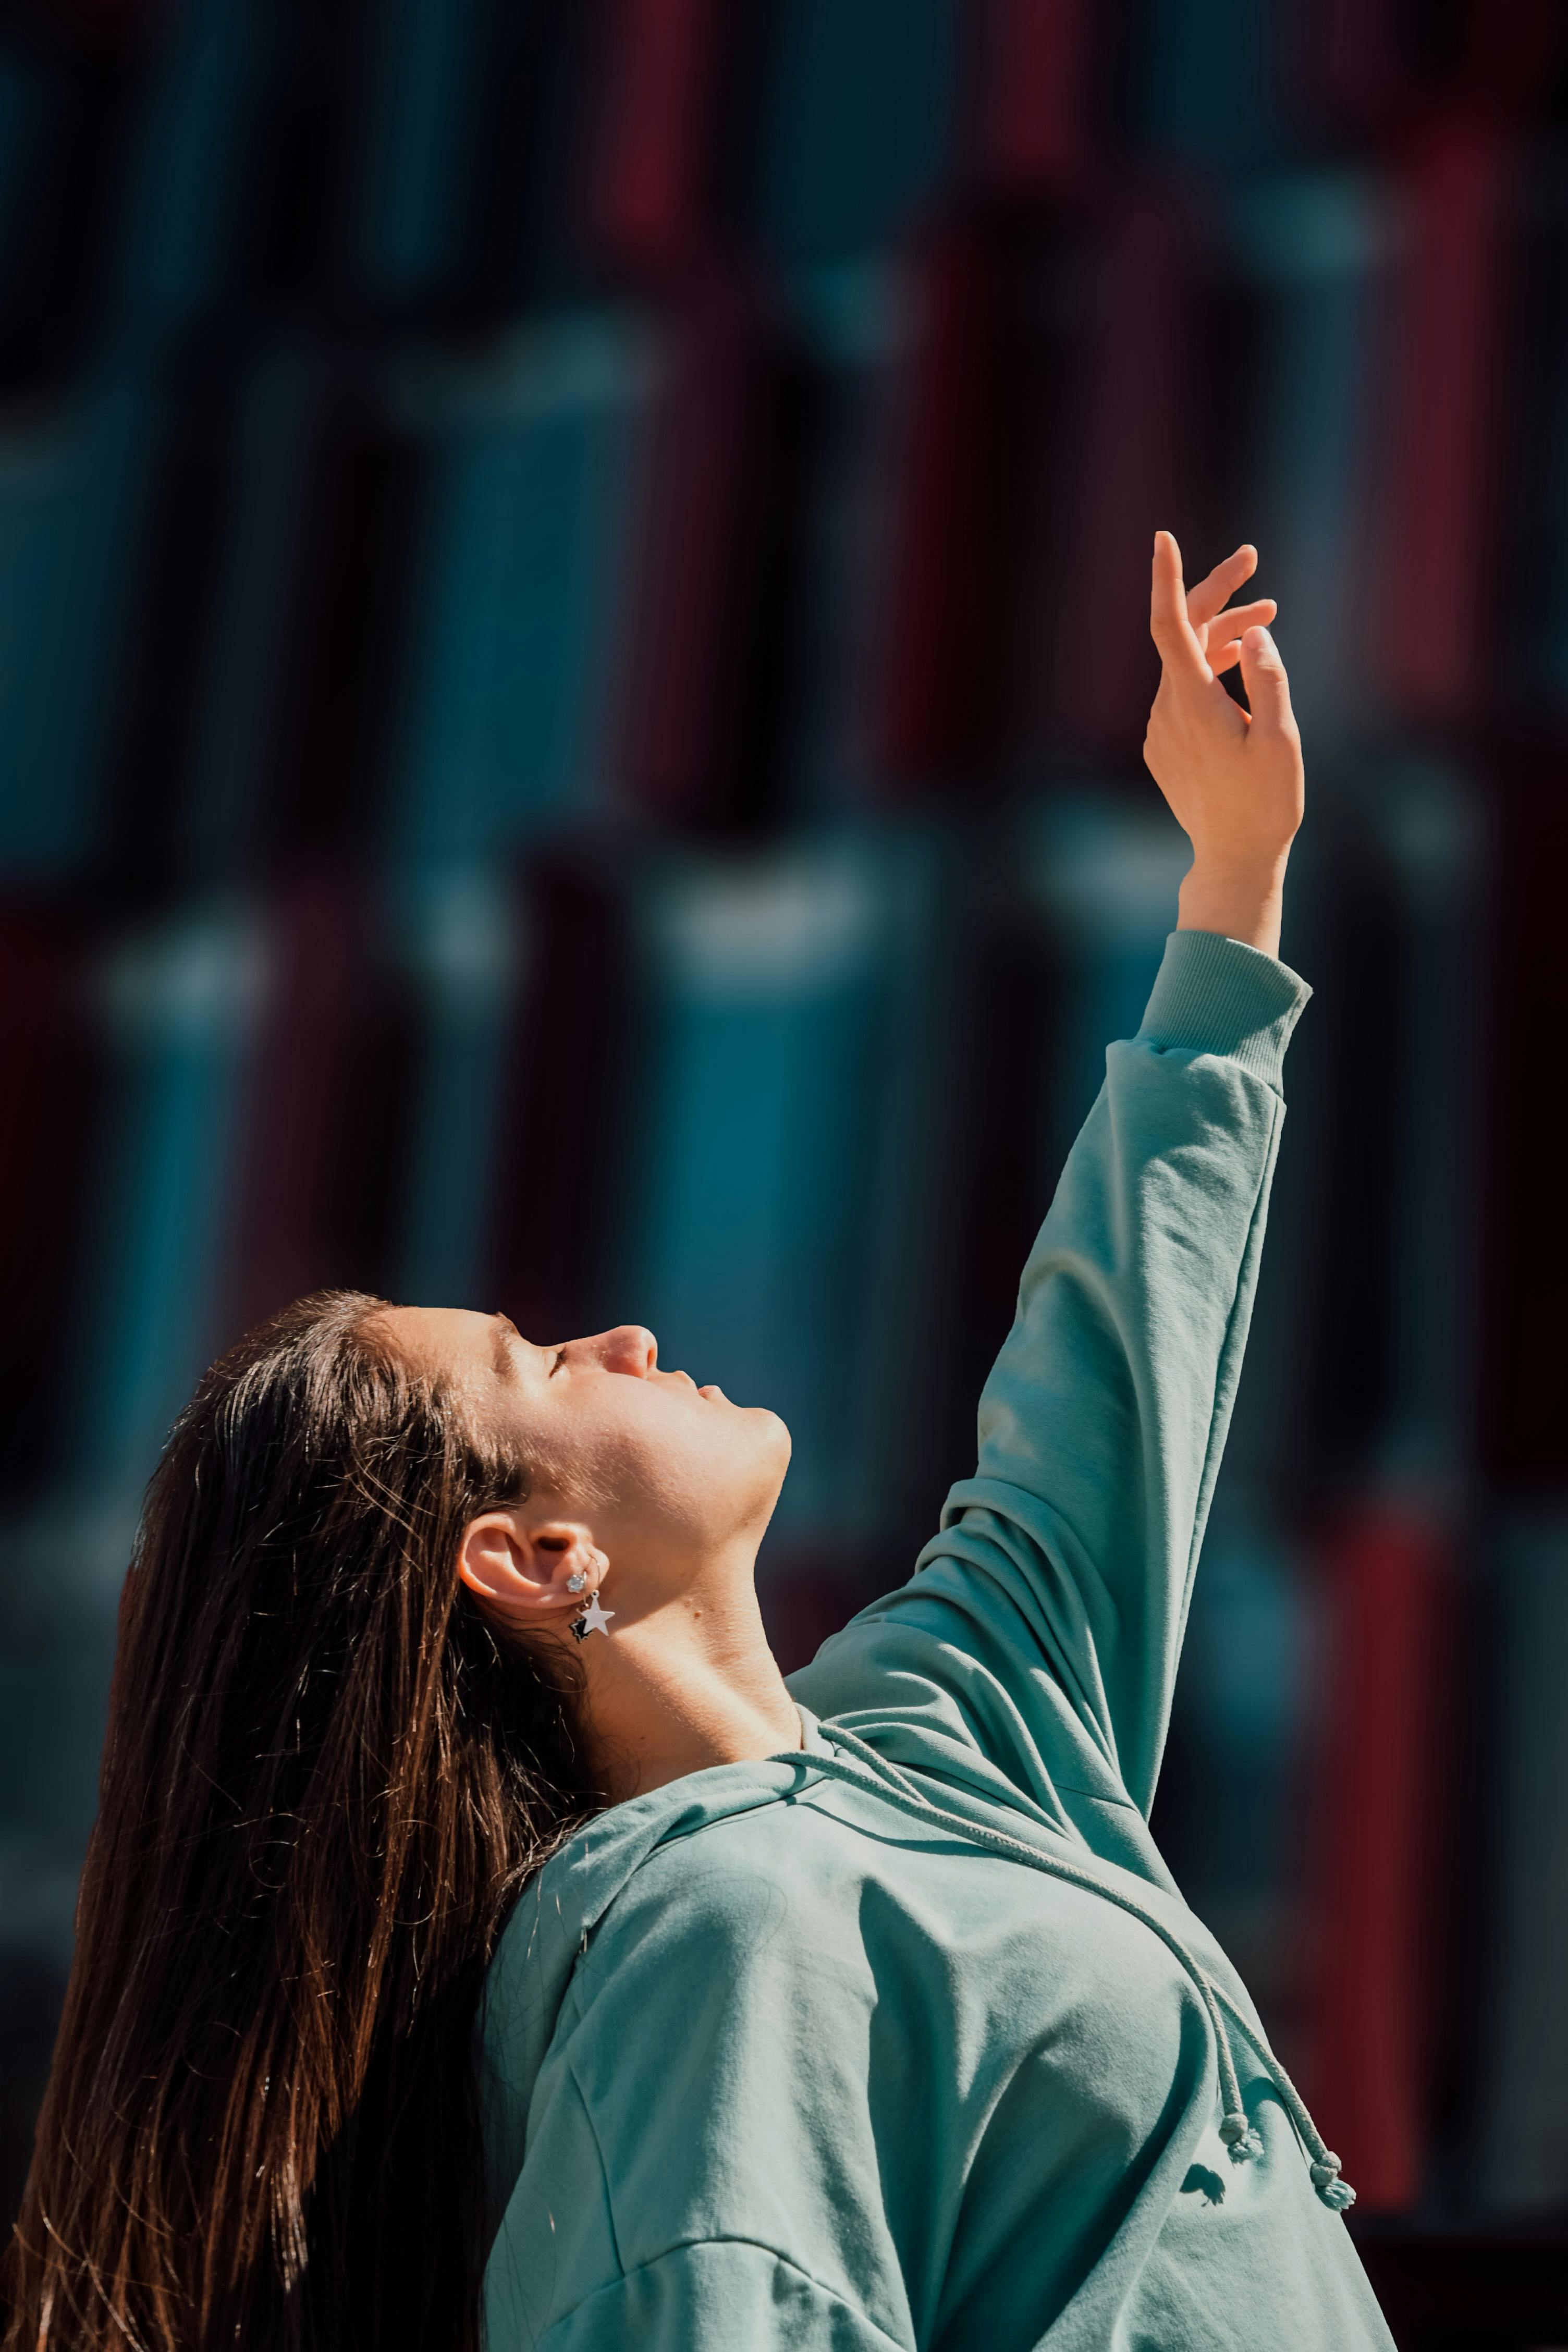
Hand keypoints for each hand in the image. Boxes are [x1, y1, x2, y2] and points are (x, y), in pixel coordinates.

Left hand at [1144, 532, 1303, 958]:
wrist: (1233, 858)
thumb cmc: (1265, 803)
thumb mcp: (1281, 738)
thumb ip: (1269, 679)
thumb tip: (1256, 633)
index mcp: (1192, 703)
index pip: (1170, 625)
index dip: (1168, 578)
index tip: (1163, 537)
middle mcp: (1166, 710)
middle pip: (1184, 634)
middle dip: (1219, 594)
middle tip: (1255, 561)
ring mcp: (1161, 728)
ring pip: (1186, 662)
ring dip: (1224, 633)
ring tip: (1269, 616)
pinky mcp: (1165, 744)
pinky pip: (1184, 690)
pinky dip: (1212, 667)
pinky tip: (1242, 662)